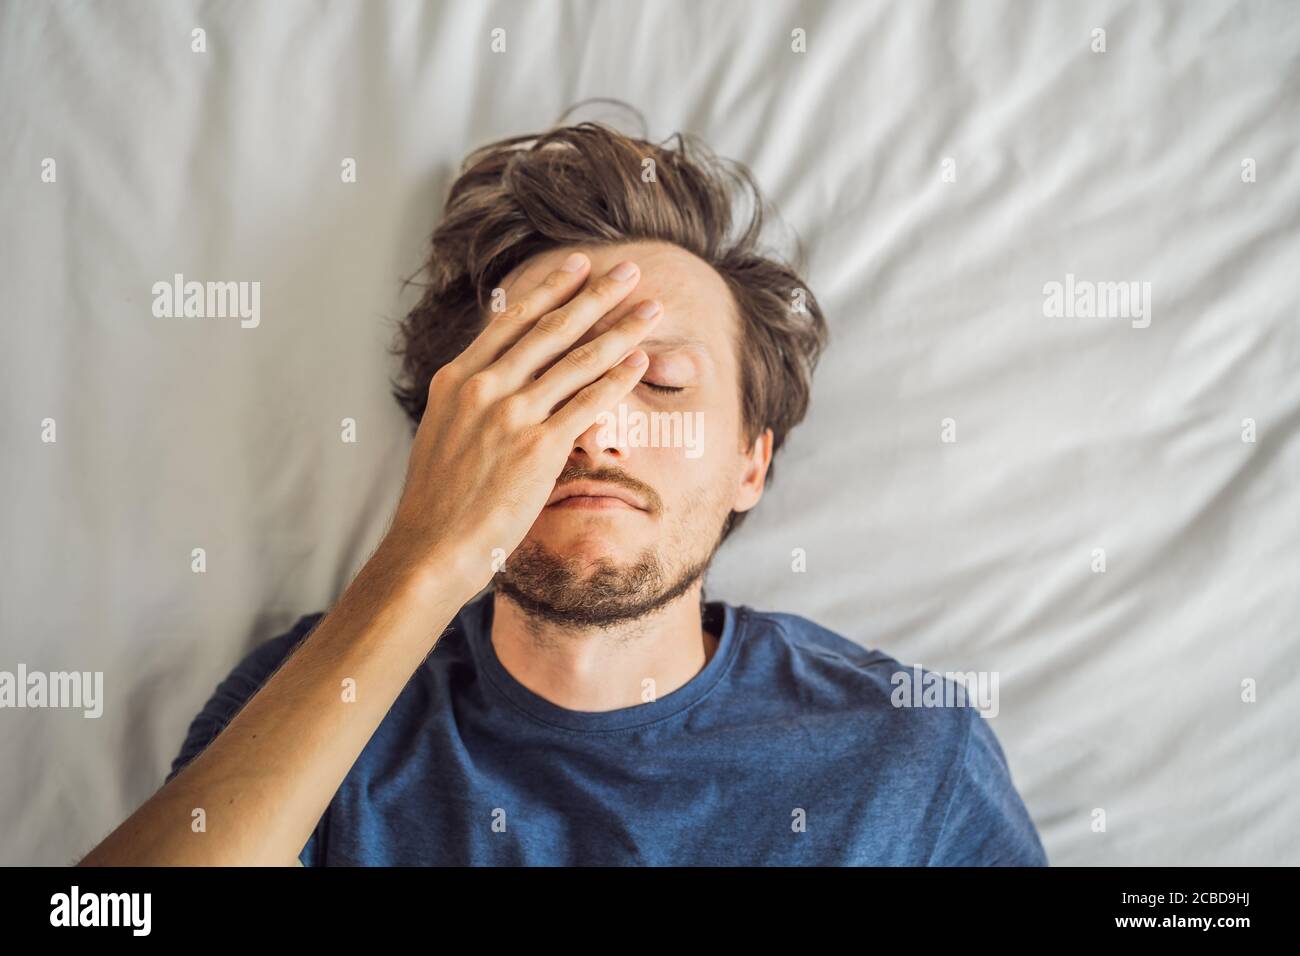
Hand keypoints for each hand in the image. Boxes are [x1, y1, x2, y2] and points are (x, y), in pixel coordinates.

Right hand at [380, 254, 661, 595]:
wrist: (430, 547)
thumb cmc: (437, 500)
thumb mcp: (442, 431)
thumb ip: (471, 399)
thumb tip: (496, 379)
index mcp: (456, 379)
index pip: (511, 319)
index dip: (551, 288)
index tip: (579, 264)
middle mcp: (483, 388)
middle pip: (551, 328)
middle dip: (596, 294)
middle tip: (630, 269)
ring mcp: (511, 415)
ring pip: (576, 359)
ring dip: (620, 329)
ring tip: (651, 308)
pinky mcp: (538, 448)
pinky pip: (587, 403)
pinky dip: (617, 379)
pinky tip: (640, 361)